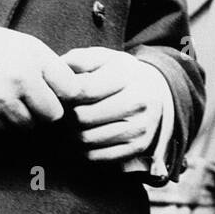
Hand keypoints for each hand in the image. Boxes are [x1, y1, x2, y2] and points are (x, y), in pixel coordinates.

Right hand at [0, 20, 80, 131]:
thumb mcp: (21, 44)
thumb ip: (49, 67)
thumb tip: (76, 95)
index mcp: (34, 58)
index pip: (72, 91)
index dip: (66, 94)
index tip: (58, 92)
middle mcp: (19, 80)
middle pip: (52, 115)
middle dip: (45, 111)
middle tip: (30, 98)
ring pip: (27, 127)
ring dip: (21, 118)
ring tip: (4, 97)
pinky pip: (2, 132)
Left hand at [60, 47, 165, 163]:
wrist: (154, 92)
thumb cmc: (119, 73)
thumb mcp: (104, 58)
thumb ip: (80, 59)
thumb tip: (61, 68)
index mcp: (127, 75)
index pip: (85, 90)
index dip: (65, 93)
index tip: (60, 93)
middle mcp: (137, 102)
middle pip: (83, 116)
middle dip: (66, 114)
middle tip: (62, 111)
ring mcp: (138, 127)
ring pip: (87, 138)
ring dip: (71, 133)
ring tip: (70, 124)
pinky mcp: (136, 147)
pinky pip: (96, 156)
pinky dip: (82, 149)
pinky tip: (83, 136)